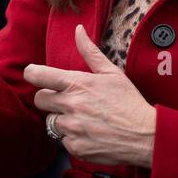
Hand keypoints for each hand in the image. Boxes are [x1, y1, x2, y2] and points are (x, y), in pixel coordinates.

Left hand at [25, 25, 157, 168]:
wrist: (144, 136)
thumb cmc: (129, 102)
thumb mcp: (112, 72)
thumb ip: (90, 51)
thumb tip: (78, 29)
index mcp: (77, 84)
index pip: (38, 76)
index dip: (32, 73)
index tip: (34, 74)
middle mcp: (71, 105)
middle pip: (39, 100)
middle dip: (50, 99)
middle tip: (69, 101)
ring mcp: (72, 128)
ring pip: (50, 122)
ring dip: (62, 120)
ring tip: (84, 119)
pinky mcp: (75, 148)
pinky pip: (63, 141)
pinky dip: (73, 138)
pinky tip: (90, 133)